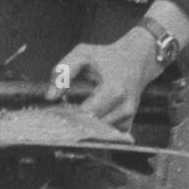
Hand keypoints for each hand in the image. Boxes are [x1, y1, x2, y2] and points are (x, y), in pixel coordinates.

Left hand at [45, 26, 163, 131]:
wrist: (137, 59)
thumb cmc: (107, 56)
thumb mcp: (83, 54)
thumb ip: (63, 71)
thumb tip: (50, 97)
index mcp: (114, 90)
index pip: (86, 113)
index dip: (69, 115)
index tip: (56, 112)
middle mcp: (124, 107)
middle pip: (91, 126)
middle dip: (74, 123)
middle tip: (59, 116)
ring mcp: (128, 117)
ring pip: (98, 132)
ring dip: (84, 127)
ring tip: (72, 115)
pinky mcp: (127, 123)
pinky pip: (105, 134)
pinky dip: (94, 129)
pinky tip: (85, 118)